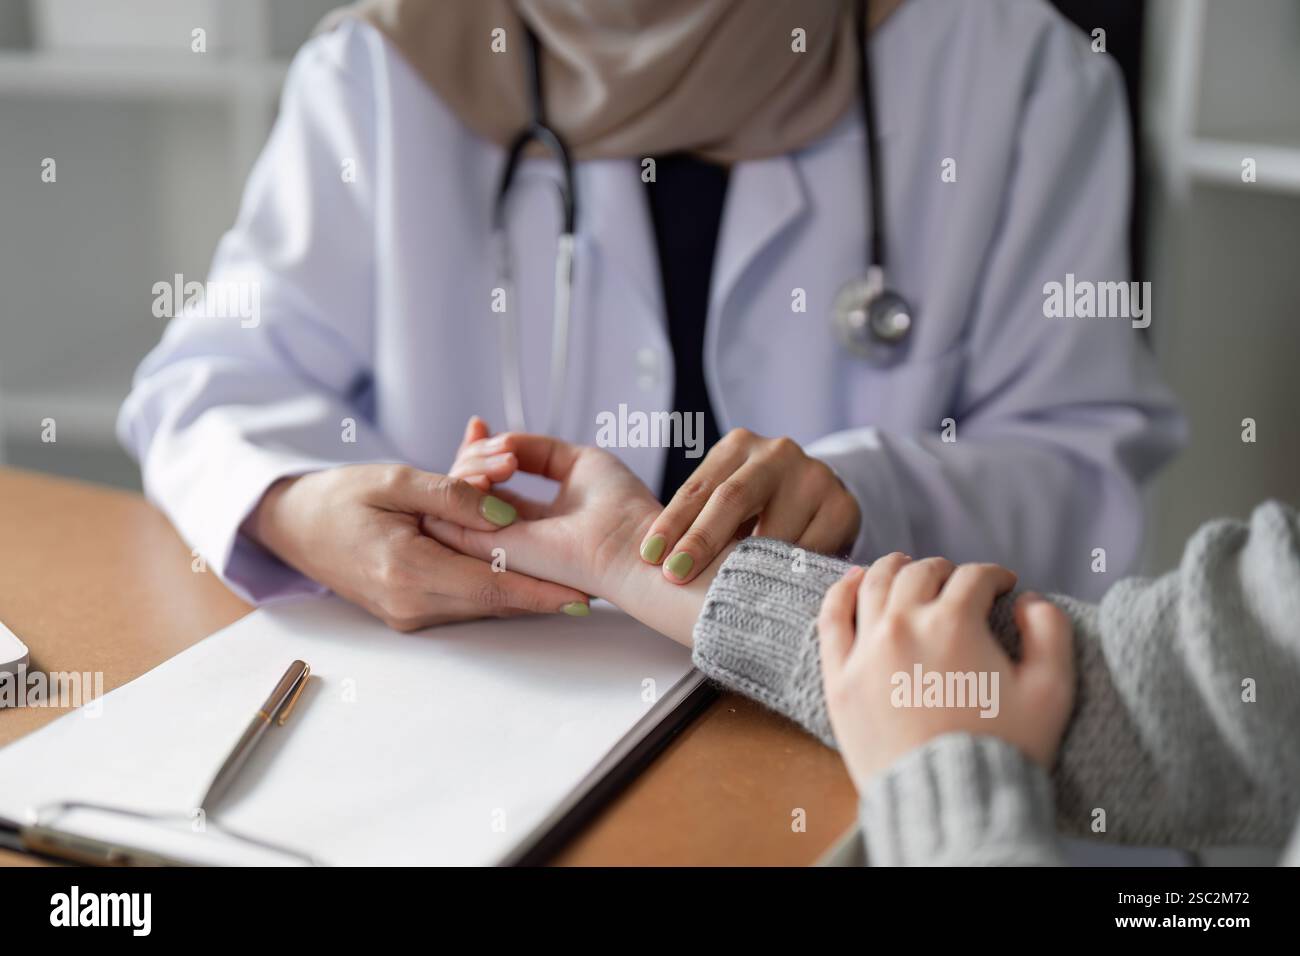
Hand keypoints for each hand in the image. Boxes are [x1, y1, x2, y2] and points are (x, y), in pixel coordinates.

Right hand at [244, 462, 589, 630]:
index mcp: (406, 570)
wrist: (293, 525)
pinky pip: (464, 601)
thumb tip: (505, 508)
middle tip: (589, 583)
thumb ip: (454, 494)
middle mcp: (409, 604)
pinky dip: (492, 581)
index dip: (541, 591)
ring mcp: (408, 615)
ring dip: (520, 585)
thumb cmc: (340, 496)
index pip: (491, 586)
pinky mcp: (410, 614)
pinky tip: (519, 565)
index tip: (583, 593)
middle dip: (540, 588)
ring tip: (566, 576)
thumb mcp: (397, 480)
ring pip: (483, 603)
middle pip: (494, 601)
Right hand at [429, 424, 723, 644]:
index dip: (481, 451)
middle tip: (479, 430)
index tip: (478, 424)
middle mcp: (514, 531)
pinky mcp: (492, 547)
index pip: (493, 481)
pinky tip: (490, 461)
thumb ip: (537, 450)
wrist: (632, 543)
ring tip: (494, 448)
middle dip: (469, 451)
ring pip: (459, 495)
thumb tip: (500, 441)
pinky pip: (458, 506)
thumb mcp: (578, 462)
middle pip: (469, 487)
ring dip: (469, 461)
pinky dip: (467, 476)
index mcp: (537, 517)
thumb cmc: (622, 509)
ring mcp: (500, 541)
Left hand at [636, 428, 860, 584]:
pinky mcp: (843, 506)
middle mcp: (777, 453)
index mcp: (738, 446)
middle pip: (733, 499)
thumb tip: (656, 557)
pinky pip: (809, 550)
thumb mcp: (728, 497)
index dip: (671, 522)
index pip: (698, 487)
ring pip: (773, 530)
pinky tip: (768, 592)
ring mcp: (814, 477)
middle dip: (700, 540)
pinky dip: (785, 573)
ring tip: (721, 591)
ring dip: (745, 565)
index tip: (650, 556)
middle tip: (675, 575)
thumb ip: (701, 516)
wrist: (819, 495)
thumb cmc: (757, 504)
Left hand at [818, 555, 1074, 792]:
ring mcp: (865, 649)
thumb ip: (1051, 633)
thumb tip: (1032, 601)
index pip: (975, 577)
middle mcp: (904, 625)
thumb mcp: (1052, 693)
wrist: (949, 801)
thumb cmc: (1003, 750)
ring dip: (894, 567)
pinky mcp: (840, 677)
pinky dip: (842, 591)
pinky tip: (854, 580)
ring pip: (874, 584)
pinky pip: (831, 619)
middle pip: (921, 573)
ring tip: (904, 565)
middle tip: (957, 582)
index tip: (1003, 586)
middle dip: (946, 570)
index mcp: (955, 623)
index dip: (995, 576)